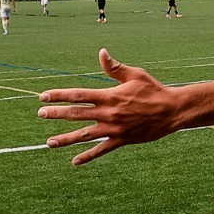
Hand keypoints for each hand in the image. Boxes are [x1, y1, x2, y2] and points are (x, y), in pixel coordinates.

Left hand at [39, 50, 180, 164]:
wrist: (172, 111)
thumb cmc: (154, 90)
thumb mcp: (135, 74)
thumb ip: (115, 67)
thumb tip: (101, 52)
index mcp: (110, 95)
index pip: (78, 94)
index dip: (59, 95)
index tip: (44, 96)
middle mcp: (109, 113)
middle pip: (77, 114)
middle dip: (56, 114)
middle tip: (40, 114)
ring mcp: (115, 128)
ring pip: (85, 134)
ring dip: (66, 138)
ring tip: (49, 142)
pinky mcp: (122, 140)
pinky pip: (102, 150)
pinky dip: (88, 156)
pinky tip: (74, 161)